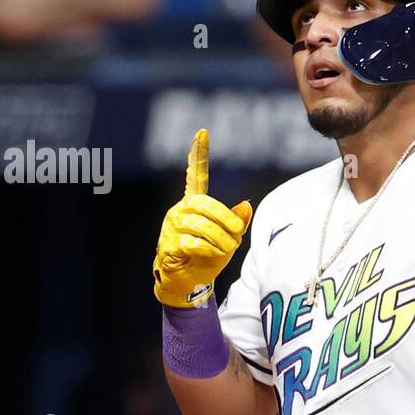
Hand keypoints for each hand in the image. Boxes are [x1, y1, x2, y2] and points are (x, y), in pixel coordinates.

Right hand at [152, 129, 251, 307]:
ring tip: (223, 250)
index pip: (196, 175)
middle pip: (205, 204)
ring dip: (219, 240)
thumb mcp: (229, 239)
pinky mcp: (168, 244)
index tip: (203, 132)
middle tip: (236, 235)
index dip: (199, 154)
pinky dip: (207, 251)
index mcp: (195, 204)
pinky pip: (193, 243)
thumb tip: (246, 205)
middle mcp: (180, 210)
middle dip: (226, 221)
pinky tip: (208, 255)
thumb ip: (237, 222)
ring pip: (201, 226)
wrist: (189, 282)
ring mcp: (172, 226)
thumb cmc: (208, 257)